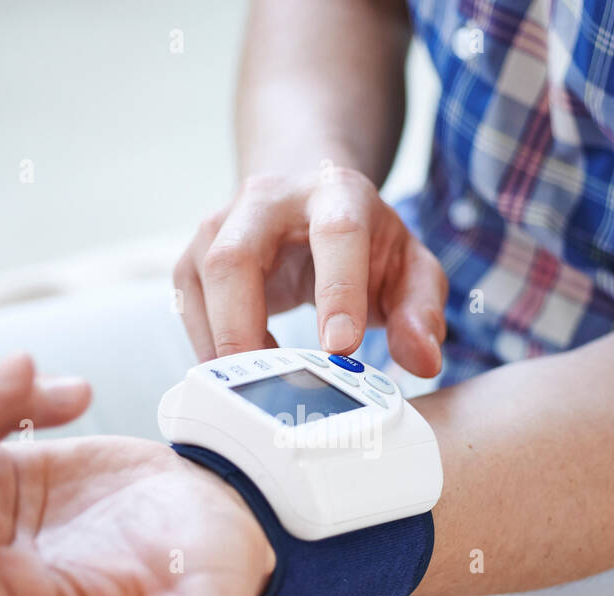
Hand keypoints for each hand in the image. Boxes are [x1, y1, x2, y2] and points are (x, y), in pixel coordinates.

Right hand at [173, 166, 447, 375]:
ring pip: (201, 282)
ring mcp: (220, 225)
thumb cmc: (363, 240)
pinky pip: (190, 307)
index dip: (338, 291)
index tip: (341, 349)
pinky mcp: (193, 257)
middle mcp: (267, 200)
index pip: (336, 235)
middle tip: (271, 385)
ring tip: (261, 385)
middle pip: (235, 258)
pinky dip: (212, 348)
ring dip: (224, 343)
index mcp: (335, 193)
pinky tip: (247, 370)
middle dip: (245, 328)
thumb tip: (423, 361)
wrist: (306, 200)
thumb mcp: (408, 267)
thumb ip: (421, 311)